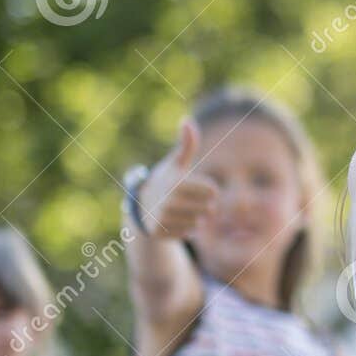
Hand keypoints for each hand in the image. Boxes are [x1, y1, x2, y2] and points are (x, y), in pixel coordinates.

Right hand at [138, 119, 217, 238]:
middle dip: (204, 205)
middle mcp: (168, 202)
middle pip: (209, 209)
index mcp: (176, 183)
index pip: (213, 192)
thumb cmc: (167, 180)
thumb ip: (187, 144)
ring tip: (182, 209)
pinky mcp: (159, 233)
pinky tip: (175, 220)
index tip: (198, 186)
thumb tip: (186, 121)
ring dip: (195, 218)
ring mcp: (162, 219)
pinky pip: (187, 234)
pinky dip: (185, 228)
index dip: (209, 190)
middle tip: (190, 200)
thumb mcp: (177, 162)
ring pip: (199, 223)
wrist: (141, 203)